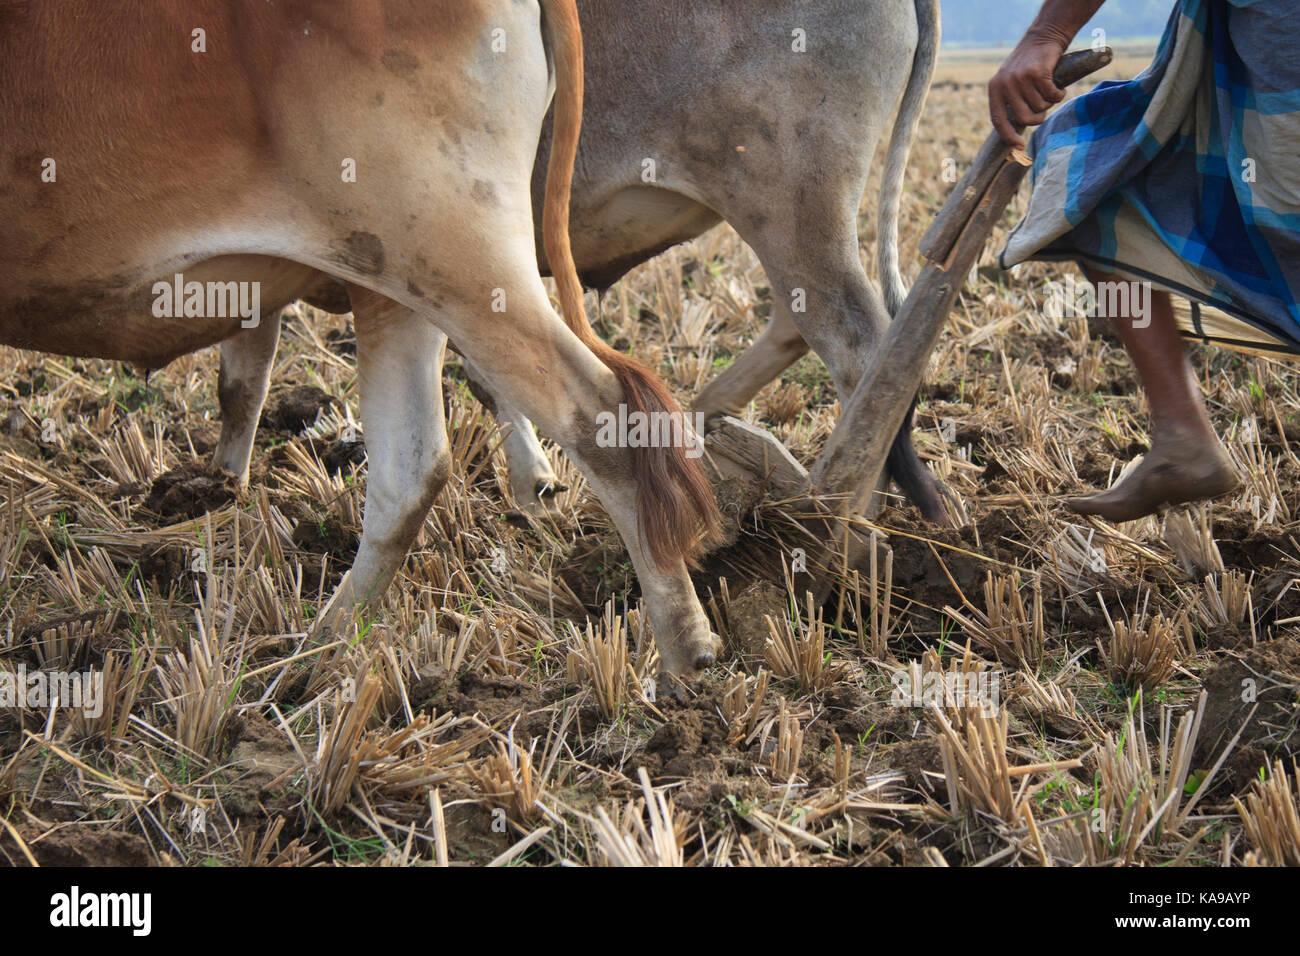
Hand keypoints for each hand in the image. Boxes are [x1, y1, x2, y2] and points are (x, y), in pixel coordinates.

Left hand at [988, 33, 1067, 148]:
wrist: (1043, 37)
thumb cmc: (1029, 65)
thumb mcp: (1011, 82)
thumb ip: (1009, 102)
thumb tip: (1013, 134)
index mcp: (994, 89)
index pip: (998, 121)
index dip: (1009, 136)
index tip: (1019, 147)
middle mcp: (1004, 84)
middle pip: (1024, 118)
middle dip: (1038, 118)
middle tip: (1043, 108)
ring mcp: (1020, 78)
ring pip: (1039, 107)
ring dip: (1049, 103)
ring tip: (1048, 90)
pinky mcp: (1037, 73)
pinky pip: (1051, 96)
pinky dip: (1058, 95)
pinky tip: (1058, 87)